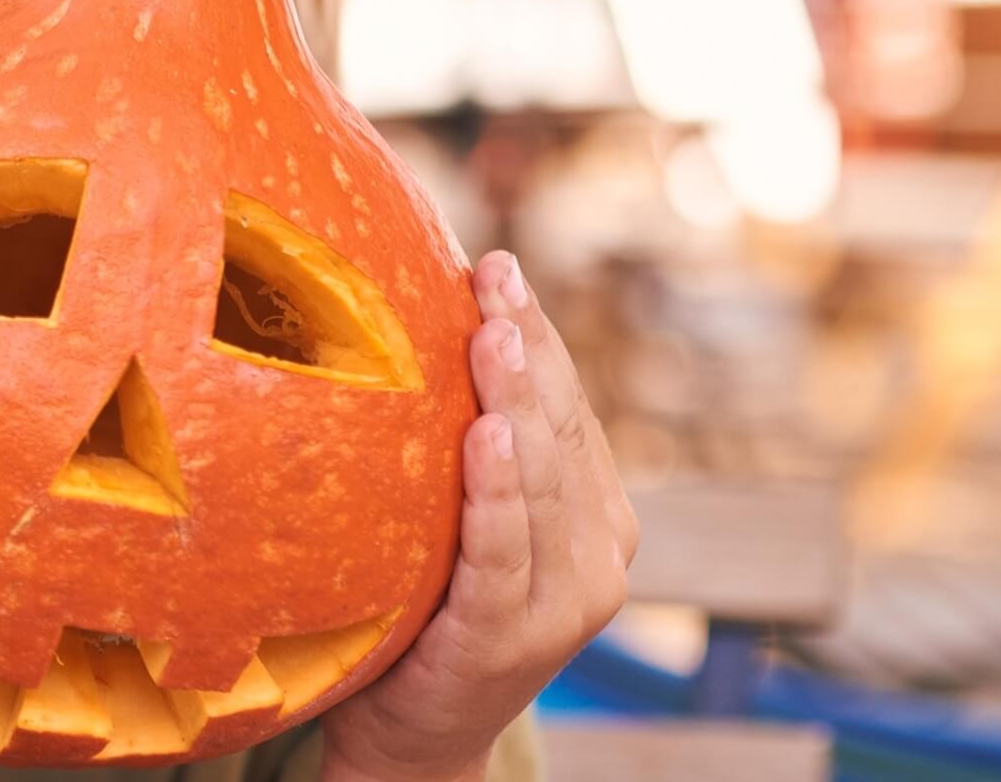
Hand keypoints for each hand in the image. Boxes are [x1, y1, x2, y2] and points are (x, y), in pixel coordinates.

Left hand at [321, 252, 637, 781]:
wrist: (413, 739)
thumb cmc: (422, 612)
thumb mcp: (454, 521)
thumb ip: (459, 451)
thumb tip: (400, 325)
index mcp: (593, 514)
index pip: (566, 405)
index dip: (535, 333)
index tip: (494, 266)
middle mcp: (600, 552)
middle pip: (559, 427)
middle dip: (525, 344)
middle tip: (492, 277)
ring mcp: (565, 599)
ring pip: (541, 479)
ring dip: (517, 398)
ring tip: (493, 332)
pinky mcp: (513, 636)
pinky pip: (503, 552)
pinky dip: (497, 493)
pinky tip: (488, 438)